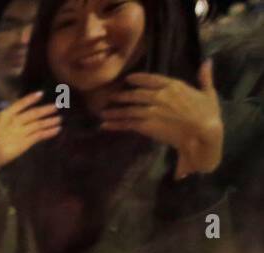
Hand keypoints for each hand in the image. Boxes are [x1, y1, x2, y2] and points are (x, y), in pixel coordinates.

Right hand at [0, 91, 62, 205]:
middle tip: (57, 106)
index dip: (31, 99)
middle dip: (46, 110)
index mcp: (4, 115)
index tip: (41, 94)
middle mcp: (14, 120)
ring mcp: (21, 131)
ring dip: (50, 121)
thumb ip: (3, 120)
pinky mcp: (25, 142)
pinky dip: (49, 132)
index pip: (20, 103)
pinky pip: (40, 135)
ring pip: (39, 124)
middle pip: (33, 113)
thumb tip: (11, 116)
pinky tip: (57, 130)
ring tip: (59, 119)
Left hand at [101, 60, 222, 179]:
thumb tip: (207, 61)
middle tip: (110, 97)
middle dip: (122, 96)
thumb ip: (205, 77)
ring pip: (128, 109)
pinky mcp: (147, 125)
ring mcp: (151, 110)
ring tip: (103, 112)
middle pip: (136, 94)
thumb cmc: (208, 114)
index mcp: (174, 86)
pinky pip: (127, 124)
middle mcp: (160, 96)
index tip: (128, 79)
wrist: (202, 133)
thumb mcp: (208, 92)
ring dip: (114, 111)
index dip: (138, 79)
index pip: (151, 79)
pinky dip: (115, 124)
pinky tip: (105, 125)